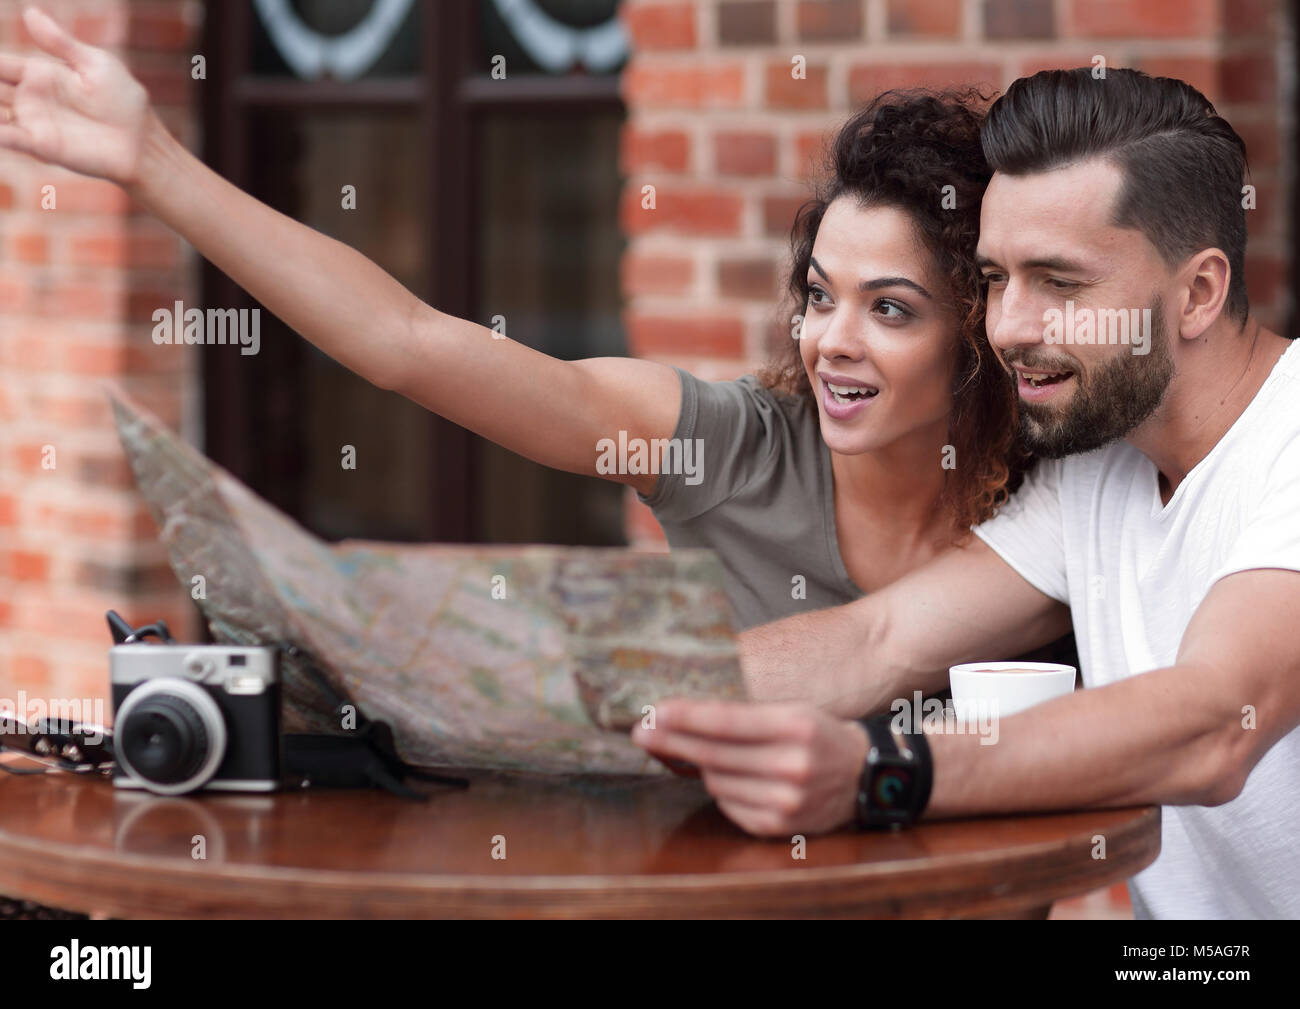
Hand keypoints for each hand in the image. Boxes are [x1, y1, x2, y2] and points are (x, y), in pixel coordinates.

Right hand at [0, 6, 152, 185]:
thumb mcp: (95, 64)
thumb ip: (61, 43)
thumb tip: (28, 12)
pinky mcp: (41, 146)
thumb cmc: (124, 101)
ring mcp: (33, 122)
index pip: (1, 64)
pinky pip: (8, 138)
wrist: (141, 141)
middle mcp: (30, 98)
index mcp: (39, 74)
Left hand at [631, 699, 867, 836]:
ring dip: (704, 767)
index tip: (654, 711)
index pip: (726, 722)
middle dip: (672, 741)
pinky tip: (734, 778)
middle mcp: (791, 766)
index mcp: (795, 727)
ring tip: (710, 755)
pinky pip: (729, 806)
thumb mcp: (790, 711)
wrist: (864, 776)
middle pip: (713, 754)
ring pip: (716, 782)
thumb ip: (744, 715)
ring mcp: (786, 801)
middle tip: (642, 731)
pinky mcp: (779, 826)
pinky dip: (724, 790)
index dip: (684, 717)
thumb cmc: (818, 734)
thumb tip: (683, 717)